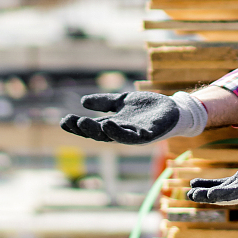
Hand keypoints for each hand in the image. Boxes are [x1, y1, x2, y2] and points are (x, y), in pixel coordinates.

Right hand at [59, 90, 206, 144]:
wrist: (174, 109)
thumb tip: (83, 102)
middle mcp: (123, 132)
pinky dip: (124, 132)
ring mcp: (136, 134)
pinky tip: (113, 124)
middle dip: (86, 129)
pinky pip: (136, 136)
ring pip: (116, 136)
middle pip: (101, 134)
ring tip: (89, 123)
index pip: (93, 128)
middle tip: (72, 121)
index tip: (63, 120)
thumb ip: (105, 102)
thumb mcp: (123, 101)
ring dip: (102, 131)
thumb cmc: (148, 107)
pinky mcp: (150, 133)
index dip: (77, 126)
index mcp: (115, 125)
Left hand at [186, 134, 237, 204]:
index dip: (224, 195)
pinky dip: (213, 183)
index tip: (209, 196)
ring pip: (225, 190)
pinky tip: (198, 183)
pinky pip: (227, 182)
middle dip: (210, 195)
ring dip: (207, 191)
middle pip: (228, 194)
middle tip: (191, 195)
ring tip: (189, 191)